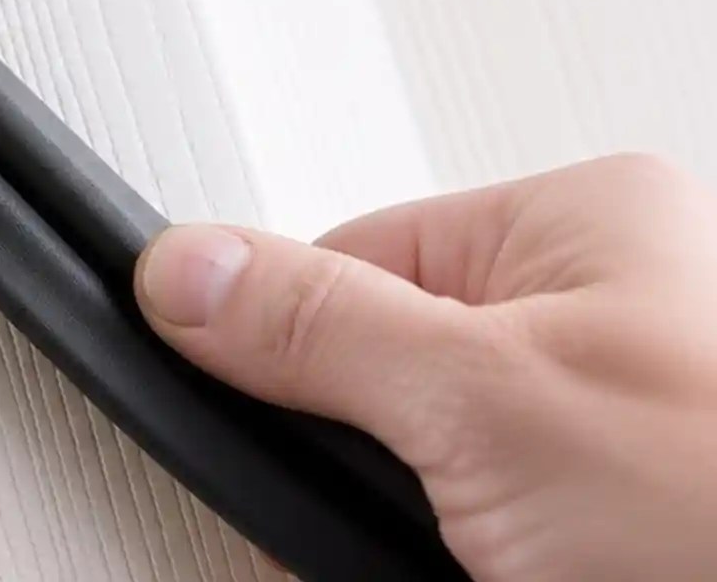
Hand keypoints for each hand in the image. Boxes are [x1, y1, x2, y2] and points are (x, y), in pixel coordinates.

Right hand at [136, 154, 716, 581]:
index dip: (288, 342)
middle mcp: (589, 316)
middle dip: (356, 462)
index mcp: (574, 229)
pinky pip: (455, 520)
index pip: (353, 254)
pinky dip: (429, 558)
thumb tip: (185, 268)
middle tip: (409, 522)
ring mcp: (592, 423)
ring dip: (396, 529)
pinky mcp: (586, 513)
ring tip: (458, 561)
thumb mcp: (492, 402)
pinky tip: (467, 569)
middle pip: (376, 371)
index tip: (240, 402)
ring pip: (410, 467)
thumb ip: (321, 327)